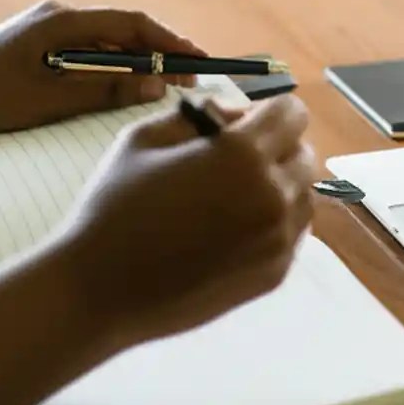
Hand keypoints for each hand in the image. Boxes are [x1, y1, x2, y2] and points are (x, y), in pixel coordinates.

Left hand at [0, 0, 205, 133]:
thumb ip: (107, 91)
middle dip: (160, 53)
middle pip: (123, 31)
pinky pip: (89, 53)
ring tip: (168, 85)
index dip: (169, 40)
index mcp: (62, 21)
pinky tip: (128, 87)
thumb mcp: (51, 100)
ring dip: (139, 63)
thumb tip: (156, 85)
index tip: (197, 58)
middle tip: (191, 77)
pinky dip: (115, 69)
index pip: (131, 23)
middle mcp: (57, 18)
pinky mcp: (40, 47)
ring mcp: (47, 31)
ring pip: (107, 44)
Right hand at [51, 94, 315, 346]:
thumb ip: (199, 115)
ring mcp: (280, 238)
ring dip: (279, 187)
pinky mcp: (276, 273)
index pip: (293, 114)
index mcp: (243, 154)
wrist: (100, 291)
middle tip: (231, 163)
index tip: (241, 126)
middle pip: (302, 154)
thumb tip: (235, 115)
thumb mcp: (144, 138)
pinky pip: (292, 233)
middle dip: (274, 148)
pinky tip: (231, 230)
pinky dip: (274, 223)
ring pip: (304, 195)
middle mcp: (274, 194)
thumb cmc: (114, 207)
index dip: (268, 113)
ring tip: (231, 199)